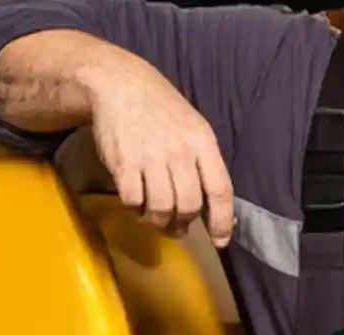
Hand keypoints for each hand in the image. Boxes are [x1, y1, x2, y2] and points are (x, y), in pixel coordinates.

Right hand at [84, 56, 234, 245]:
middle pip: (189, 206)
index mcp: (202, 142)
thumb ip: (204, 166)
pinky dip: (135, 208)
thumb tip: (212, 210)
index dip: (222, 222)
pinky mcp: (123, 163)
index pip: (220, 190)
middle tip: (178, 226)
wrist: (120, 84)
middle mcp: (179, 151)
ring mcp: (150, 158)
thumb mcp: (194, 129)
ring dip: (159, 220)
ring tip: (156, 216)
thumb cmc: (163, 111)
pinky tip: (137, 200)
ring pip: (162, 209)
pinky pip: (133, 201)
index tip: (220, 242)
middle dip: (185, 223)